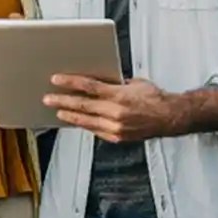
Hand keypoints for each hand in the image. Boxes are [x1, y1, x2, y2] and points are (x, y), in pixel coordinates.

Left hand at [44, 75, 177, 142]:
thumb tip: (98, 81)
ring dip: (70, 115)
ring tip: (58, 111)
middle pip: (82, 105)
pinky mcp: (117, 137)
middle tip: (48, 98)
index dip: (70, 83)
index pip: (89, 87)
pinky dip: (85, 125)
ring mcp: (116, 127)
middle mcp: (116, 112)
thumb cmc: (154, 98)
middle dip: (62, 101)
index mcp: (120, 95)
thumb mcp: (134, 83)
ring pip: (86, 121)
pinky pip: (95, 130)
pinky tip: (77, 121)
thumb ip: (115, 83)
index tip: (57, 80)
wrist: (169, 117)